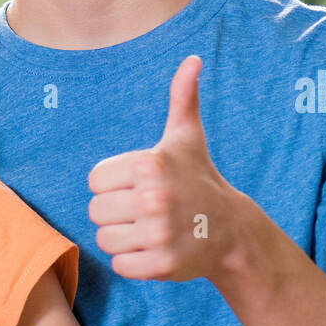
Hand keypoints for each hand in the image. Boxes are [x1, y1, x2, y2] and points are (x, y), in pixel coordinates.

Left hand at [87, 55, 243, 281]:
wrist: (231, 230)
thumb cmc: (199, 179)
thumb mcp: (188, 137)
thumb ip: (182, 99)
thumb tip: (192, 59)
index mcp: (149, 165)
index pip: (94, 180)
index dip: (112, 186)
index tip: (138, 187)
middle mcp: (153, 198)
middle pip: (95, 212)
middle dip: (116, 214)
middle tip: (144, 211)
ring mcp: (158, 234)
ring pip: (104, 241)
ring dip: (122, 240)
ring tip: (149, 230)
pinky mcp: (162, 265)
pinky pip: (120, 266)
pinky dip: (133, 263)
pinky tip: (155, 250)